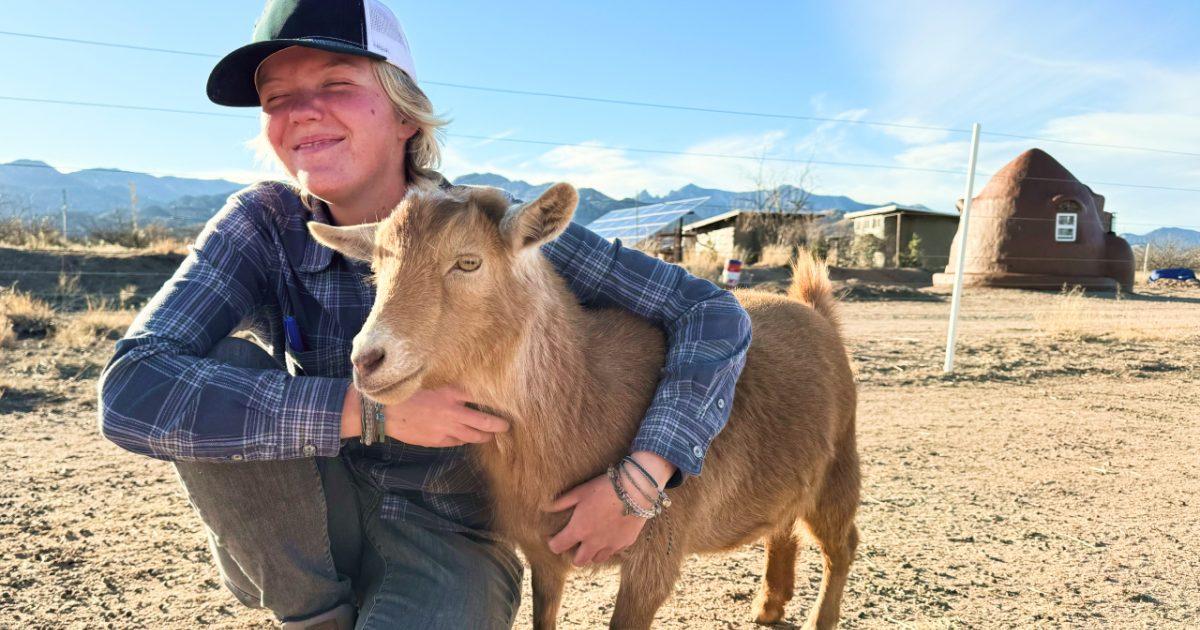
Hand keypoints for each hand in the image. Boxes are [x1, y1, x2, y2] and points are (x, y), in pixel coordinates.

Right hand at [340, 384, 508, 446]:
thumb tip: (464, 384)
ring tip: (492, 435)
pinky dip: (465, 440)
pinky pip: (457, 442)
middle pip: (484, 421)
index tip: (508, 402)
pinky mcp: (436, 440)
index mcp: (451, 393)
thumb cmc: (403, 391)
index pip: (482, 397)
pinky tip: (469, 438)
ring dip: (485, 435)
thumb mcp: (427, 380)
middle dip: (499, 424)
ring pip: (473, 435)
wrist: (380, 411)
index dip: (496, 401)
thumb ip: (446, 384)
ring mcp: (445, 428)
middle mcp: (452, 412)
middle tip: (507, 425)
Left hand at [545, 452, 675, 566]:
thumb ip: (561, 502)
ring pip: (597, 560)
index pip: (558, 547)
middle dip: (574, 554)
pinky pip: (614, 551)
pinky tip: (610, 534)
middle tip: (576, 542)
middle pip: (578, 561)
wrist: (636, 490)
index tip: (555, 538)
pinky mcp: (625, 543)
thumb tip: (545, 508)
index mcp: (579, 530)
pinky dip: (609, 547)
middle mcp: (593, 543)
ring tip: (593, 541)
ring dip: (592, 553)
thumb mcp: (580, 491)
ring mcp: (611, 545)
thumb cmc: (605, 488)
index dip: (553, 543)